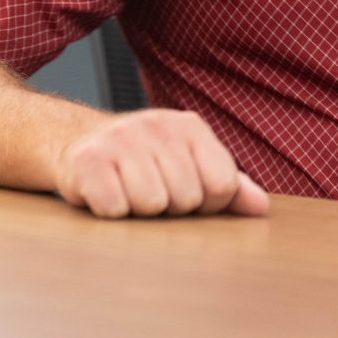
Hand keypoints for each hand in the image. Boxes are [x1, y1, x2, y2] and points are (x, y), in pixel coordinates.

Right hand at [53, 109, 268, 218]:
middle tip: (149, 190)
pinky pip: (114, 207)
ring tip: (127, 191)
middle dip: (169, 207)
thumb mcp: (188, 165)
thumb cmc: (142, 162)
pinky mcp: (87, 161)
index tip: (185, 192)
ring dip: (138, 210)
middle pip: (186, 199)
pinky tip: (104, 193)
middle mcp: (156, 126)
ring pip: (151, 204)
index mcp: (189, 127)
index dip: (206, 203)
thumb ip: (227, 185)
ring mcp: (120, 140)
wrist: (76, 142)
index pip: (221, 184)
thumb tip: (261, 207)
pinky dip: (110, 211)